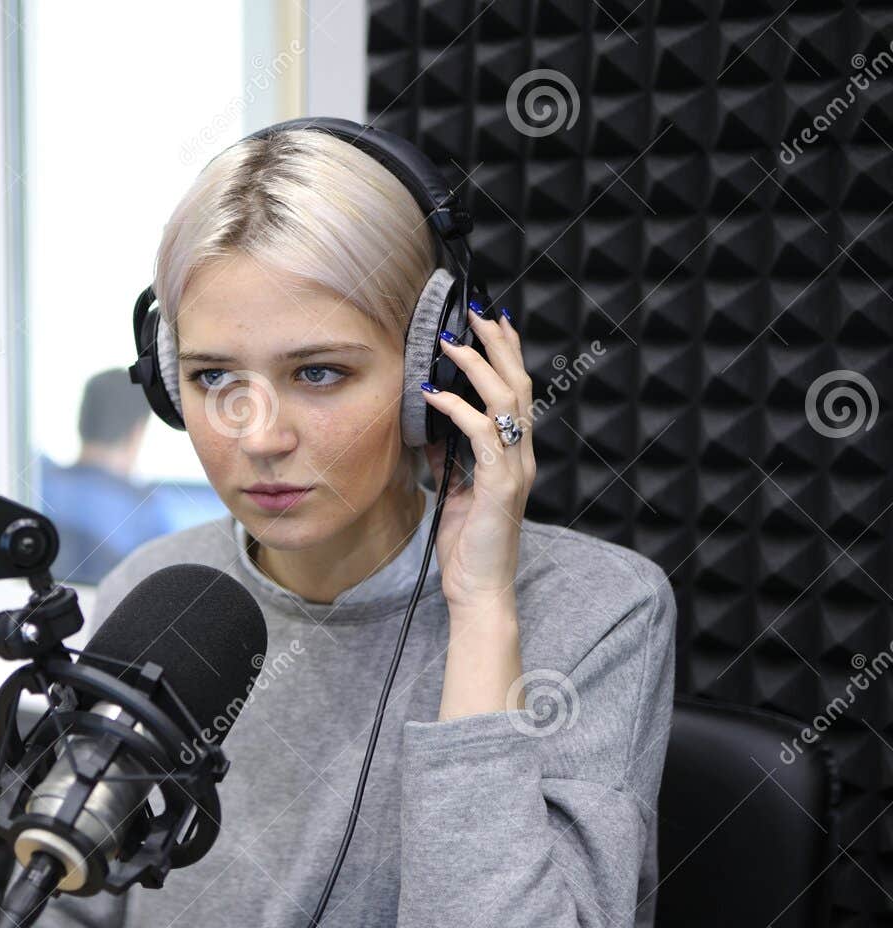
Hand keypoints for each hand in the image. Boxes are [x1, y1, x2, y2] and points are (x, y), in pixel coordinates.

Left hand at [420, 305, 535, 614]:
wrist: (478, 589)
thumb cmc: (469, 546)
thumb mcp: (455, 494)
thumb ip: (449, 461)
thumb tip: (430, 433)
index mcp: (513, 455)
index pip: (515, 392)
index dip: (506, 355)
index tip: (491, 323)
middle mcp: (521, 456)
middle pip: (517, 385)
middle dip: (498, 345)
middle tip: (477, 313)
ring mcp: (514, 469)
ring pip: (505, 401)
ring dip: (478, 367)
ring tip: (454, 343)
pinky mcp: (500, 486)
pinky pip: (482, 436)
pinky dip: (458, 411)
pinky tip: (435, 397)